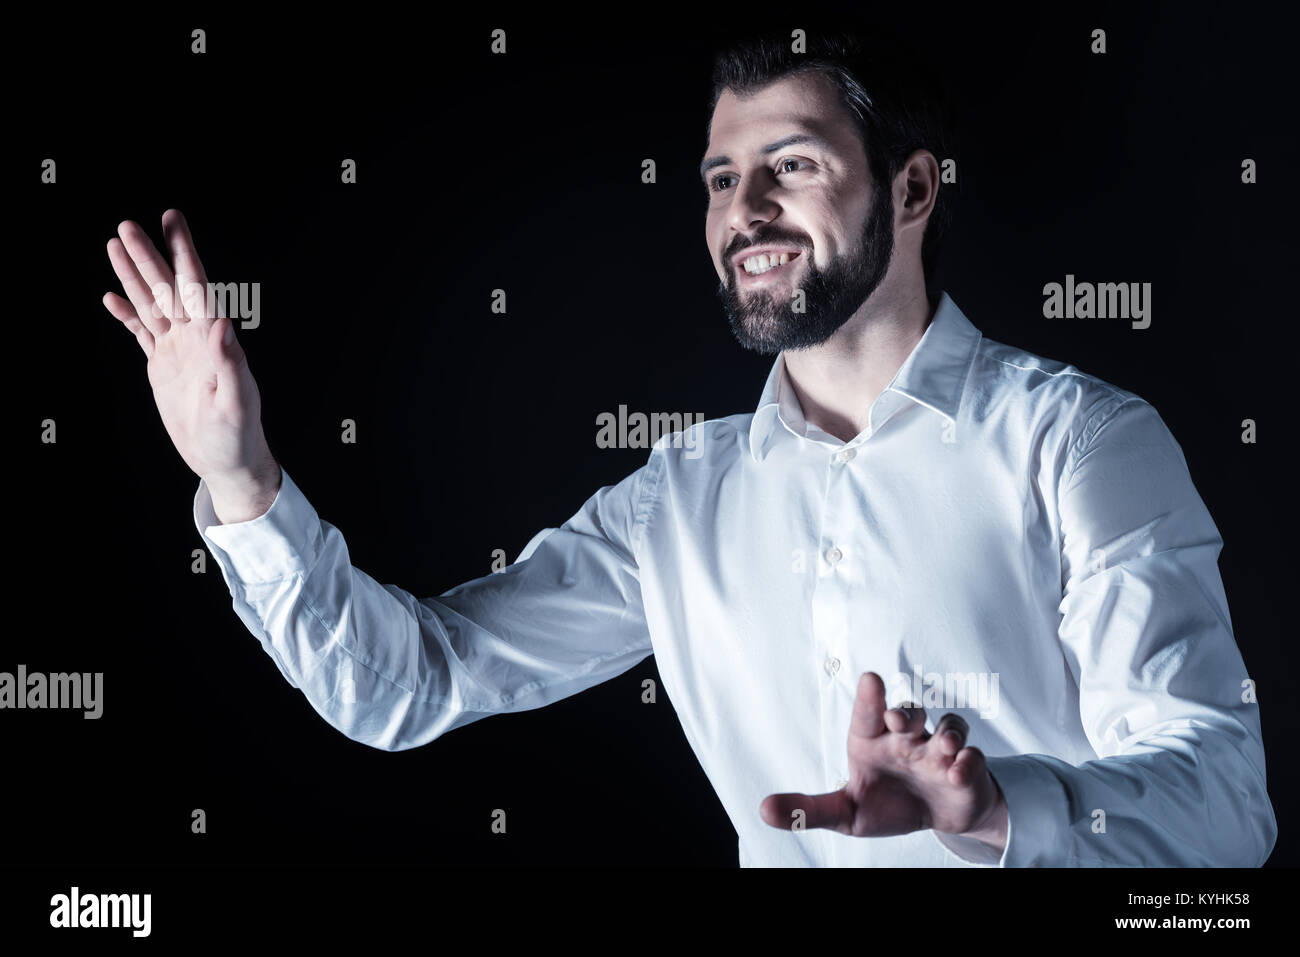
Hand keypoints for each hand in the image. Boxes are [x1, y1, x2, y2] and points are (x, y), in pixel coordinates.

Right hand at [104, 210, 279, 521]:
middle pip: (168, 288)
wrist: (227, 460)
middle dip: (148, 256)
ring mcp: (179, 350)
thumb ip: (229, 362)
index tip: (171, 221)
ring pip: (152, 304)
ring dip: (134, 276)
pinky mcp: (164, 367)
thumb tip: (221, 322)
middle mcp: (196, 338)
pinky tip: (111, 297)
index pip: (197, 287)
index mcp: (215, 340)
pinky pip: (142, 333)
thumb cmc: (238, 435)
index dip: (184, 252)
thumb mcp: (235, 402)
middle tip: (127, 224)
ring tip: (115, 244)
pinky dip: (127, 315)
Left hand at [760, 671, 1006, 850]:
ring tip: (941, 746)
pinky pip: (972, 757)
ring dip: (946, 733)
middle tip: (900, 720)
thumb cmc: (886, 805)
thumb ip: (808, 809)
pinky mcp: (967, 768)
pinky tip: (957, 772)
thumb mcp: (846, 813)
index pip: (868, 713)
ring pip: (947, 727)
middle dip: (907, 712)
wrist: (934, 821)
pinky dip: (967, 762)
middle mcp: (906, 740)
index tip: (870, 680)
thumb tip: (764, 810)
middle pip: (909, 713)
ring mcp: (938, 751)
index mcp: (873, 741)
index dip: (869, 698)